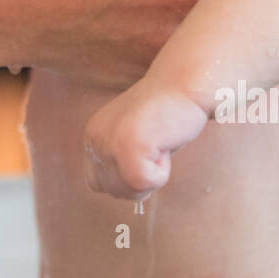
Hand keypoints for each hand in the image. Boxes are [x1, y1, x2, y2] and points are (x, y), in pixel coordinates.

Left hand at [83, 77, 209, 199]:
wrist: (185, 85)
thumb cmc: (168, 114)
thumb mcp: (133, 138)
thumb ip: (120, 162)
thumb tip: (125, 192)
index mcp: (93, 136)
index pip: (98, 184)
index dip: (127, 178)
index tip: (145, 151)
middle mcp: (95, 139)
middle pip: (115, 191)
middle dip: (142, 179)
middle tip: (156, 144)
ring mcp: (109, 142)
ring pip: (130, 190)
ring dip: (153, 174)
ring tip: (159, 142)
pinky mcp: (127, 146)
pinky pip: (144, 183)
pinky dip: (161, 173)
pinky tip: (163, 144)